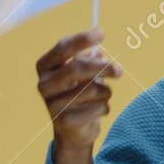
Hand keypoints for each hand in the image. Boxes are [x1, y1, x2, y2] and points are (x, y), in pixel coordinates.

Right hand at [35, 29, 122, 163]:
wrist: (73, 131)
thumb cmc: (79, 93)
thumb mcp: (84, 73)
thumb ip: (90, 59)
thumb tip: (100, 53)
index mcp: (45, 66)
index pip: (63, 47)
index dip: (82, 39)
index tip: (101, 33)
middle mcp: (44, 84)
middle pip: (76, 68)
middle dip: (102, 67)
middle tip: (119, 70)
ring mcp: (52, 104)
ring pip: (92, 90)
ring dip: (106, 92)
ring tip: (102, 97)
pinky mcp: (65, 122)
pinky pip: (97, 108)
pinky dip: (104, 108)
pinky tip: (95, 112)